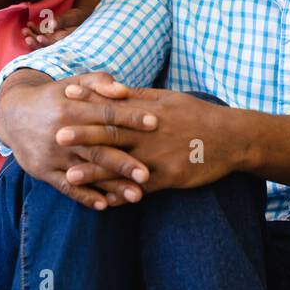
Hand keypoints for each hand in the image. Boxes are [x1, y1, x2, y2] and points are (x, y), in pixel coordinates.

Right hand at [0, 71, 159, 209]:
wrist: (12, 115)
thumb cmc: (53, 97)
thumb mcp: (73, 82)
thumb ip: (99, 82)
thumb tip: (124, 91)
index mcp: (71, 107)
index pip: (106, 113)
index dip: (130, 117)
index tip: (155, 123)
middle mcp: (62, 132)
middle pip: (98, 148)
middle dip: (124, 162)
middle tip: (148, 174)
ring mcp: (52, 155)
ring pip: (86, 172)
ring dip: (111, 185)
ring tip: (136, 195)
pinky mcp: (43, 171)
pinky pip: (66, 187)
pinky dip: (84, 196)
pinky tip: (105, 205)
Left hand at [22, 6, 87, 47]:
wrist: (79, 16)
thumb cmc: (77, 17)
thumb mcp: (70, 18)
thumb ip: (61, 21)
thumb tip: (51, 24)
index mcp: (65, 41)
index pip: (54, 45)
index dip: (46, 42)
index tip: (39, 37)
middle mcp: (57, 42)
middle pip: (44, 46)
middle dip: (35, 43)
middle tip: (27, 38)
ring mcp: (52, 39)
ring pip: (39, 40)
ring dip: (31, 36)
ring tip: (24, 30)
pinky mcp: (48, 34)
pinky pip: (39, 34)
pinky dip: (33, 30)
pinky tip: (29, 24)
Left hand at [60, 81, 239, 192]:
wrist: (231, 137)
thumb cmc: (197, 115)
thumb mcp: (169, 98)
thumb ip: (137, 96)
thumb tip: (108, 87)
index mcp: (149, 110)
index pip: (114, 103)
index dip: (89, 99)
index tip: (65, 94)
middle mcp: (151, 132)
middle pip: (113, 133)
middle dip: (84, 135)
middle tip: (58, 135)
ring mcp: (159, 156)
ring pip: (123, 164)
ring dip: (96, 170)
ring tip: (71, 175)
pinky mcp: (170, 177)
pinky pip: (141, 188)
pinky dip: (122, 195)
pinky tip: (103, 202)